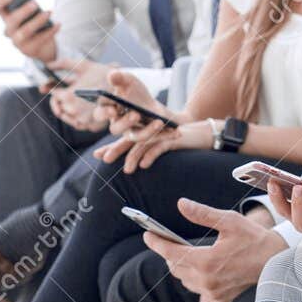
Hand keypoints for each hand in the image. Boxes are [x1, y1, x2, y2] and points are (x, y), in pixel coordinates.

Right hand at [0, 0, 59, 62]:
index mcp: (6, 17)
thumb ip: (29, 6)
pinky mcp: (28, 50)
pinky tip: (58, 24)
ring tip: (48, 13)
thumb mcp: (31, 14)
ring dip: (37, 21)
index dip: (1, 1)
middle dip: (23, 11)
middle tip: (35, 3)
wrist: (42, 47)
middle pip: (12, 20)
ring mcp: (17, 41)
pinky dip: (50, 31)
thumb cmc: (35, 24)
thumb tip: (34, 0)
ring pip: (25, 31)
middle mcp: (9, 30)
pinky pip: (39, 40)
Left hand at [46, 58, 113, 130]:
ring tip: (79, 100)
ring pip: (69, 117)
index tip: (62, 88)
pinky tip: (86, 108)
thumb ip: (63, 63)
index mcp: (68, 96)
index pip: (55, 97)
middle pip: (60, 108)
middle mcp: (74, 111)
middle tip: (72, 93)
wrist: (127, 88)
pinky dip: (80, 117)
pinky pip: (79, 124)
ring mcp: (83, 121)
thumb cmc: (105, 74)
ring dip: (71, 110)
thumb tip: (47, 64)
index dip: (56, 91)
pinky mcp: (92, 127)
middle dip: (64, 100)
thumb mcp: (84, 65)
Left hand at [93, 117, 212, 173]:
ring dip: (133, 157)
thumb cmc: (180, 143)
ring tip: (127, 171)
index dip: (111, 146)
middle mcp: (151, 131)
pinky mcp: (172, 138)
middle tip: (104, 159)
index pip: (124, 139)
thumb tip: (130, 166)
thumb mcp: (161, 146)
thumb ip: (146, 152)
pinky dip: (150, 156)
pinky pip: (159, 147)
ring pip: (142, 144)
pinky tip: (144, 166)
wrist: (204, 134)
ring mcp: (161, 133)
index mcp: (146, 133)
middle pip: (129, 139)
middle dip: (115, 149)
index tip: (97, 155)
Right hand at [97, 70, 179, 138]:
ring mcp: (133, 133)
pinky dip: (166, 136)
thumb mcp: (129, 81)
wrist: (152, 104)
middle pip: (116, 128)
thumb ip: (119, 78)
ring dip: (147, 131)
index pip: (101, 113)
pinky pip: (156, 140)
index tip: (112, 109)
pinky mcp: (148, 138)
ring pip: (137, 136)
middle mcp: (118, 125)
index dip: (105, 113)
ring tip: (158, 122)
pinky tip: (177, 132)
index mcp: (109, 111)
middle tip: (135, 114)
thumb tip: (112, 75)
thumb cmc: (135, 92)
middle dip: (125, 122)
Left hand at [141, 198, 286, 301]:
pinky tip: (198, 267)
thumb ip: (203, 214)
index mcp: (206, 261)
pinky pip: (198, 288)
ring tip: (181, 252)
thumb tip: (181, 204)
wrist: (279, 264)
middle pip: (175, 268)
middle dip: (169, 253)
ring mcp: (213, 291)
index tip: (147, 234)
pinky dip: (194, 277)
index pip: (171, 253)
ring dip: (180, 266)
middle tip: (165, 240)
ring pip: (185, 279)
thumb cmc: (256, 239)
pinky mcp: (220, 298)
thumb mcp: (230, 221)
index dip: (156, 242)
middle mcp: (206, 280)